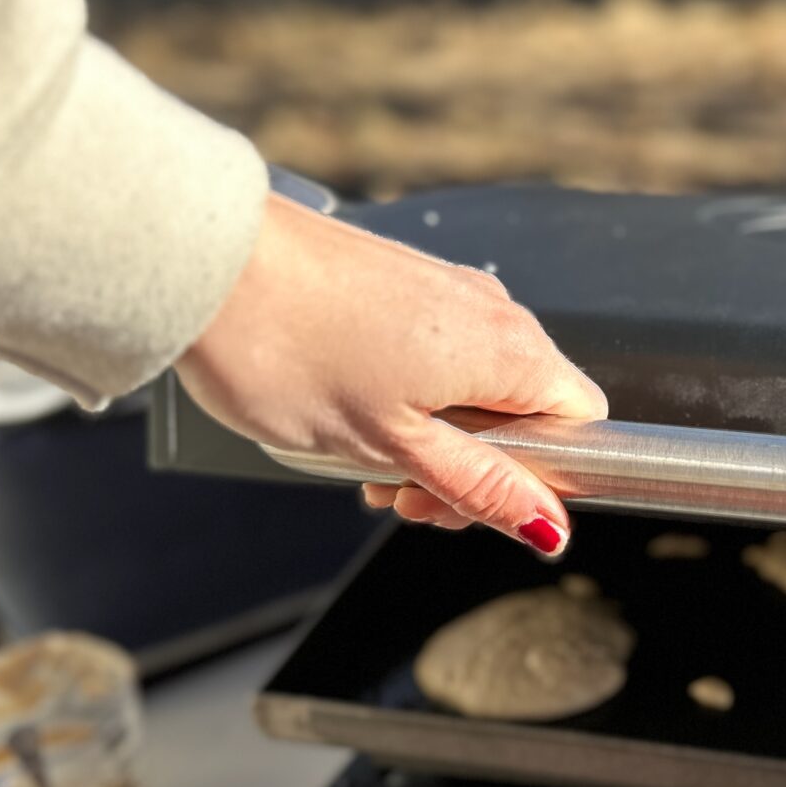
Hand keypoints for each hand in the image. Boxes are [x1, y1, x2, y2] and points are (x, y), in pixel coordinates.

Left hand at [176, 194, 606, 553]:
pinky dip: (404, 398)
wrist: (205, 260)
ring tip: (359, 458)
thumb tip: (548, 526)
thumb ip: (480, 488)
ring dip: (430, 439)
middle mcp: (492, 310)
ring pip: (474, 389)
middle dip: (473, 469)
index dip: (539, 479)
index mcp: (510, 351)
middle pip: (525, 412)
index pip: (580, 423)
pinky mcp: (402, 282)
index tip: (471, 504)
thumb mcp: (393, 446)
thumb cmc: (289, 348)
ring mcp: (445, 291)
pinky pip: (433, 357)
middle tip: (400, 497)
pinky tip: (347, 414)